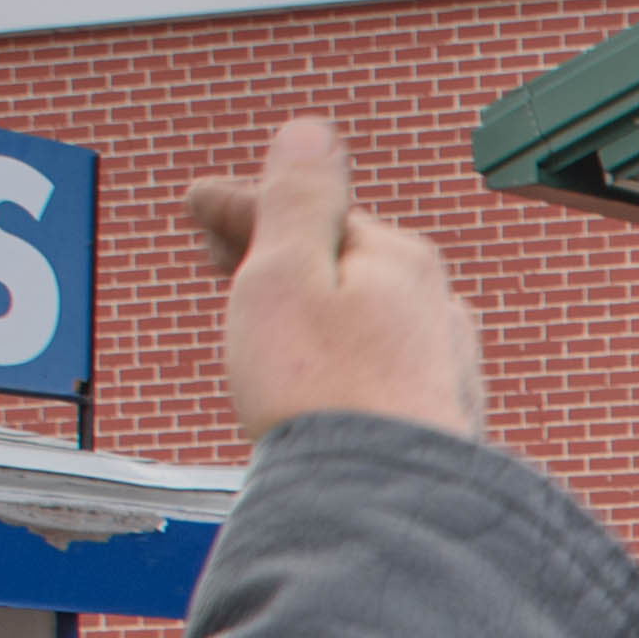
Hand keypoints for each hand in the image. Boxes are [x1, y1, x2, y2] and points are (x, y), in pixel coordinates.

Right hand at [186, 119, 488, 442]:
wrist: (380, 507)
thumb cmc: (323, 391)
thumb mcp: (288, 272)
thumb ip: (298, 200)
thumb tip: (311, 131)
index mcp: (399, 257)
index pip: (313, 212)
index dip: (245, 206)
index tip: (193, 205)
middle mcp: (436, 306)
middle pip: (342, 263)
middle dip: (277, 251)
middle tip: (214, 253)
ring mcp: (446, 367)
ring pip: (364, 315)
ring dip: (311, 303)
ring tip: (264, 310)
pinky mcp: (439, 425)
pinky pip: (378, 368)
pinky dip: (339, 355)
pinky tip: (322, 375)